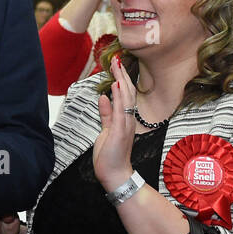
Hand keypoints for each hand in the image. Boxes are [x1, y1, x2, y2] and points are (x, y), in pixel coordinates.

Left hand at [93, 54, 135, 188]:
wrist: (115, 174)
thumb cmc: (110, 155)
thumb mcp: (106, 131)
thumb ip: (106, 114)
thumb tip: (103, 98)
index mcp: (125, 119)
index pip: (126, 95)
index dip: (122, 79)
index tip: (117, 65)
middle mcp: (129, 120)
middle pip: (128, 93)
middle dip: (122, 75)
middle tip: (117, 59)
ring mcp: (126, 125)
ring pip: (126, 98)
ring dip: (121, 81)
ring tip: (117, 66)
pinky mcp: (120, 131)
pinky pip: (120, 111)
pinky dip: (118, 97)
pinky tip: (115, 86)